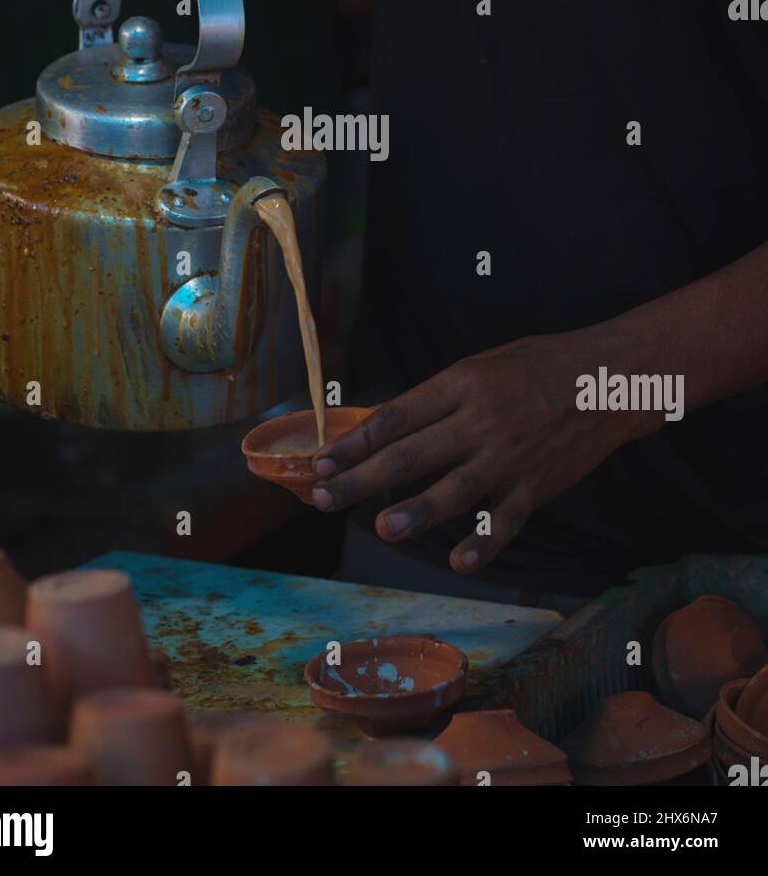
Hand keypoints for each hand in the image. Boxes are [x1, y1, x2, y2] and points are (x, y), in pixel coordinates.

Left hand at [311, 336, 655, 573]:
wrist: (607, 380)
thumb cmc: (536, 367)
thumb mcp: (480, 365)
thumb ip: (438, 398)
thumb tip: (386, 431)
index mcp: (461, 385)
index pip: (395, 418)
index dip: (353, 443)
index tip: (321, 462)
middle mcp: (480, 421)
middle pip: (410, 455)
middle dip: (362, 479)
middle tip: (325, 498)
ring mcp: (508, 457)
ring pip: (454, 491)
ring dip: (415, 511)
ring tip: (382, 528)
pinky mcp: (536, 485)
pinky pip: (504, 522)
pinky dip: (482, 545)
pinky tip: (457, 562)